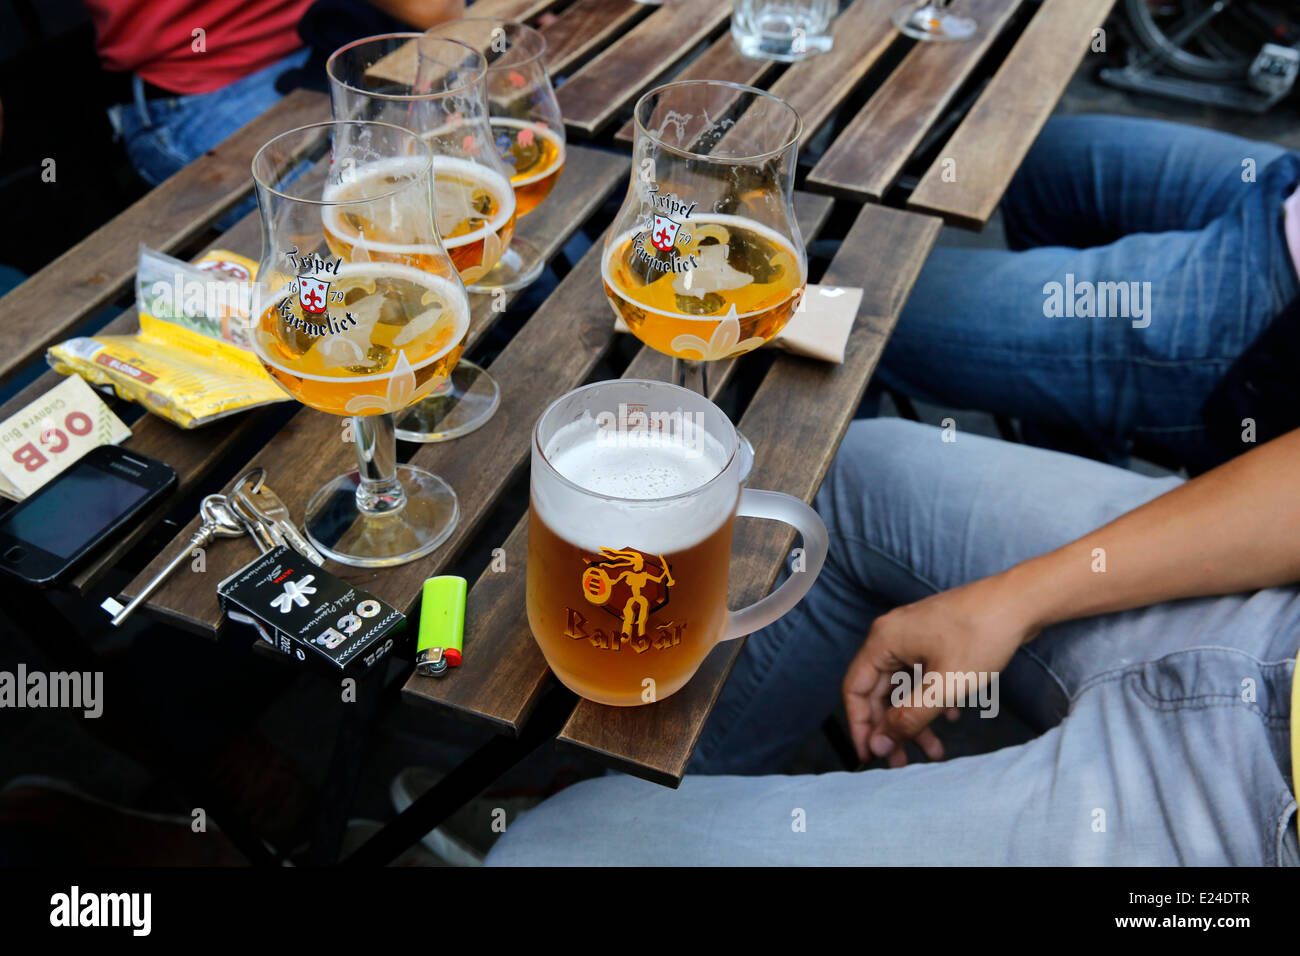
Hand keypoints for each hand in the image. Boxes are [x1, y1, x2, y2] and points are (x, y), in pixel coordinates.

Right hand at [842, 572, 1038, 767]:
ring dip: (913, 718)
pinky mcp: (933, 637)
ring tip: (933, 750)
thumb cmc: (982, 636)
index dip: (860, 726)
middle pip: (877, 690)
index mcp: (883, 641)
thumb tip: (879, 745)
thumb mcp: (944, 686)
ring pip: (902, 686)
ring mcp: (913, 635)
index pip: (855, 690)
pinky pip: (920, 675)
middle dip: (890, 728)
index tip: (872, 757)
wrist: (1020, 601)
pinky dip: (929, 700)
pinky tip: (950, 717)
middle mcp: (891, 635)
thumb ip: (908, 717)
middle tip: (900, 763)